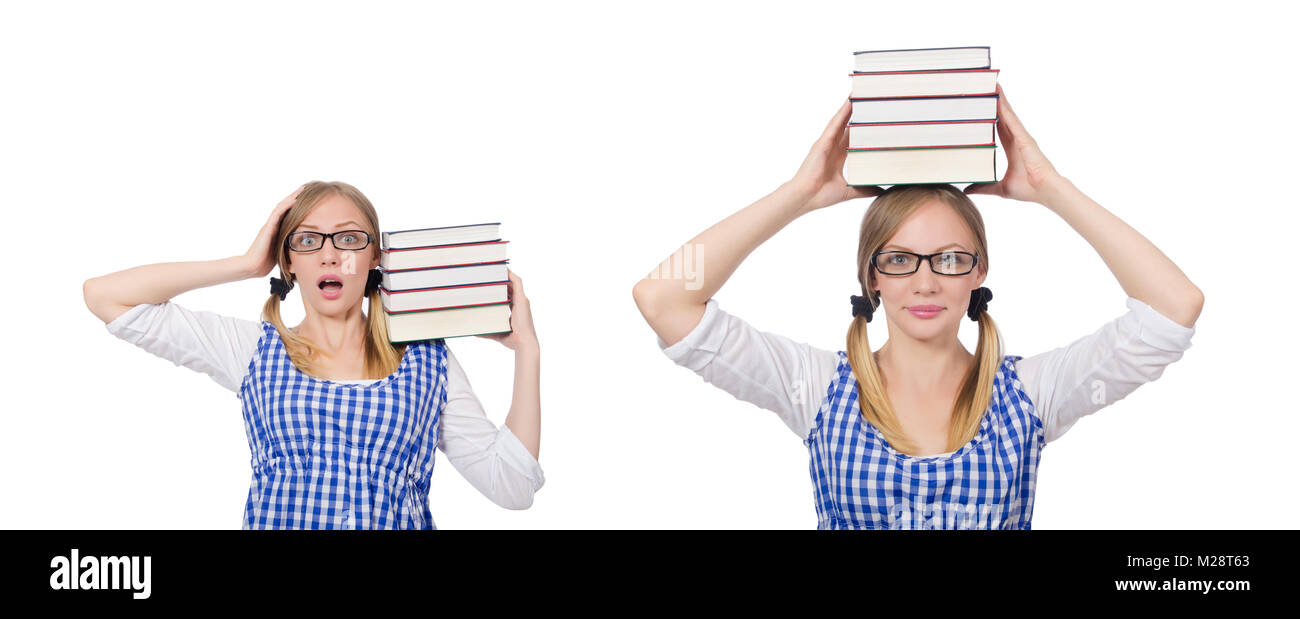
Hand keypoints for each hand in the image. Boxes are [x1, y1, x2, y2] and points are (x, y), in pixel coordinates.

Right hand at [241, 185, 303, 277]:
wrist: (253, 266)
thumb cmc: (266, 262)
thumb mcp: (281, 252)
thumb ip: (288, 246)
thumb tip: (300, 249)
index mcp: (276, 230)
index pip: (287, 214)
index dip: (296, 206)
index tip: (306, 199)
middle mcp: (273, 225)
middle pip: (284, 207)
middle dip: (294, 197)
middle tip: (304, 188)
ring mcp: (270, 225)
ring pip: (281, 207)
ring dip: (291, 198)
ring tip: (301, 190)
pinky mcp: (268, 228)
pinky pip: (278, 214)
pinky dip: (286, 206)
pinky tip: (294, 200)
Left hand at [476, 269, 538, 351]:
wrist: (524, 343)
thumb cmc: (513, 340)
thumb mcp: (497, 333)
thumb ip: (487, 331)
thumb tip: (474, 332)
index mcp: (516, 309)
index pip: (509, 294)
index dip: (502, 288)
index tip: (492, 283)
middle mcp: (520, 303)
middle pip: (511, 286)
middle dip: (502, 278)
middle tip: (490, 272)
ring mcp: (522, 300)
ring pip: (514, 281)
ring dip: (505, 273)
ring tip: (495, 266)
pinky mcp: (522, 299)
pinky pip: (517, 282)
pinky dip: (510, 274)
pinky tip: (503, 268)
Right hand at [790, 97, 882, 211]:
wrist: (806, 198)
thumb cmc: (821, 195)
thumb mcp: (849, 191)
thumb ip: (865, 189)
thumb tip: (881, 191)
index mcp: (838, 157)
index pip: (853, 138)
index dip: (863, 128)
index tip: (875, 119)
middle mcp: (833, 147)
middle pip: (848, 125)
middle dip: (858, 113)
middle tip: (870, 100)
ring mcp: (827, 143)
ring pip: (842, 120)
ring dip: (850, 107)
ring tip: (861, 93)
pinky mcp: (822, 142)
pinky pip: (834, 124)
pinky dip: (842, 112)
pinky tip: (850, 101)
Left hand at [965, 85, 1063, 202]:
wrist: (1044, 191)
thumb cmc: (1029, 189)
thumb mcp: (999, 188)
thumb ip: (984, 187)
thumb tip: (967, 190)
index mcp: (1012, 148)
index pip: (997, 127)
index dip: (989, 116)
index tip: (981, 105)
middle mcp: (1016, 138)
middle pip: (1001, 115)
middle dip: (993, 101)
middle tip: (983, 87)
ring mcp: (1021, 136)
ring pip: (1006, 112)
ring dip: (998, 98)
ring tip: (989, 83)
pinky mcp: (1023, 137)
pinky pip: (1010, 118)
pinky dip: (1003, 106)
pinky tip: (996, 95)